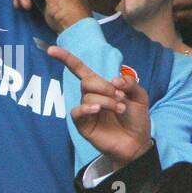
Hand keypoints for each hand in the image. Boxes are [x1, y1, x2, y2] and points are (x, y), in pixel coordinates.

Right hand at [48, 44, 152, 168]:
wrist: (137, 142)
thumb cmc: (136, 119)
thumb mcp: (140, 96)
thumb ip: (130, 83)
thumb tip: (114, 79)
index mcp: (101, 86)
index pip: (80, 69)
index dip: (66, 58)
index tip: (51, 49)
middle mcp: (91, 96)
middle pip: (86, 81)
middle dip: (105, 87)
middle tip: (120, 97)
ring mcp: (86, 111)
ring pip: (88, 97)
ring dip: (107, 101)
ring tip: (120, 109)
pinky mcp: (83, 125)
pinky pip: (77, 112)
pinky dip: (87, 108)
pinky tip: (97, 110)